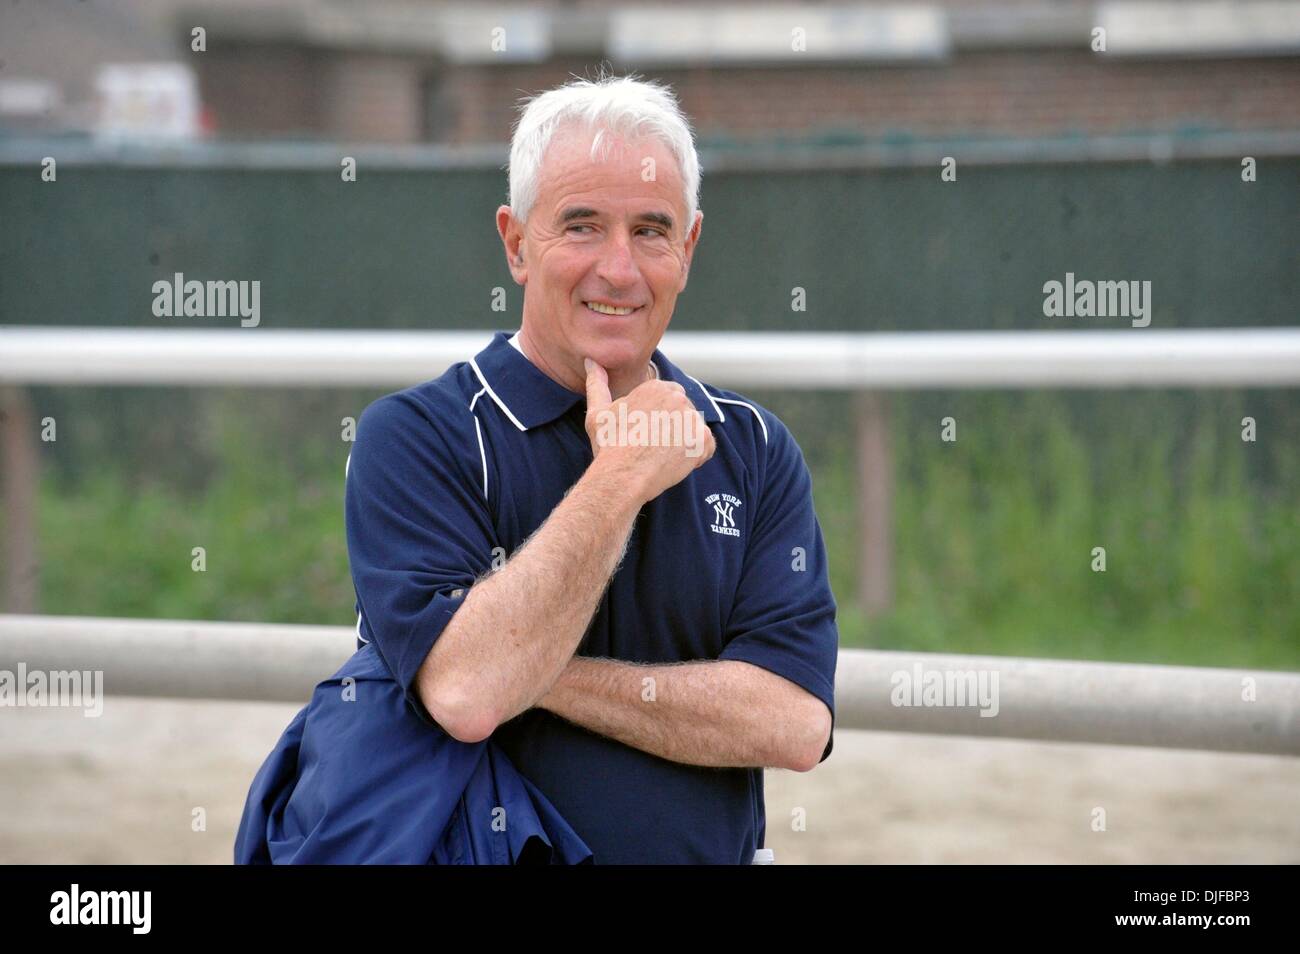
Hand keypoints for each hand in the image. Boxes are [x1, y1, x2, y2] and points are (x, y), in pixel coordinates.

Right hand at [583, 357, 714, 503]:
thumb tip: (592, 362)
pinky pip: (707, 447)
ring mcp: (691, 417)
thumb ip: (597, 384)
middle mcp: (676, 397)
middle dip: (675, 429)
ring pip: (695, 430)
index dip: (661, 417)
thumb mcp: (597, 412)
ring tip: (662, 456)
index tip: (647, 432)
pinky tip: (676, 463)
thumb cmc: (609, 446)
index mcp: (655, 387)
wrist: (623, 475)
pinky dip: (697, 457)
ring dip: (685, 443)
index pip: (671, 397)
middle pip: (685, 413)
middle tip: (653, 447)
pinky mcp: (702, 438)